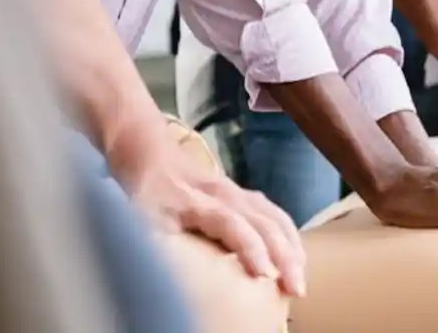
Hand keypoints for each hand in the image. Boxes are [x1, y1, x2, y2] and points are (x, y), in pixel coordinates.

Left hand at [123, 145, 306, 296]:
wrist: (146, 150)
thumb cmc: (141, 190)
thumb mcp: (136, 217)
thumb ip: (153, 241)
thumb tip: (159, 273)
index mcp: (196, 199)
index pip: (231, 222)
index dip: (249, 247)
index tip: (263, 274)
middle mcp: (223, 192)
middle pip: (263, 221)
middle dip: (284, 255)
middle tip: (296, 288)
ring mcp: (237, 191)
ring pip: (274, 216)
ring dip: (292, 246)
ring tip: (301, 276)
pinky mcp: (243, 195)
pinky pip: (274, 213)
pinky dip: (288, 235)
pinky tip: (296, 254)